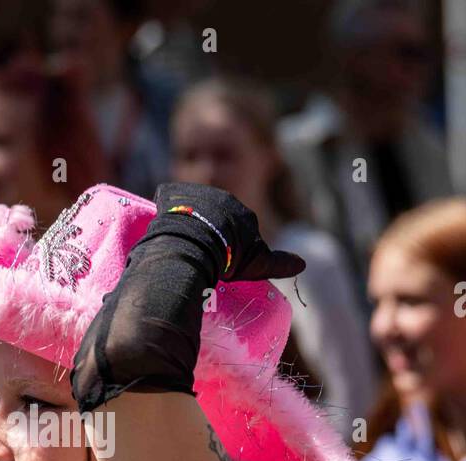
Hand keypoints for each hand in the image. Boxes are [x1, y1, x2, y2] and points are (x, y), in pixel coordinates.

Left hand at [147, 182, 305, 281]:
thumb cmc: (228, 258)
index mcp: (244, 214)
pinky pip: (168, 198)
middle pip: (215, 217)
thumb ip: (279, 263)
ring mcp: (197, 193)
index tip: (219, 261)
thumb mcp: (258, 264)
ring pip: (193, 208)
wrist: (194, 246)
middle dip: (209, 232)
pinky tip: (162, 226)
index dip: (228, 245)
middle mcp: (223, 197)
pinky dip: (166, 210)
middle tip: (198, 254)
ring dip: (188, 221)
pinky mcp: (172, 190)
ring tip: (179, 242)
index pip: (237, 229)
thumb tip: (303, 264)